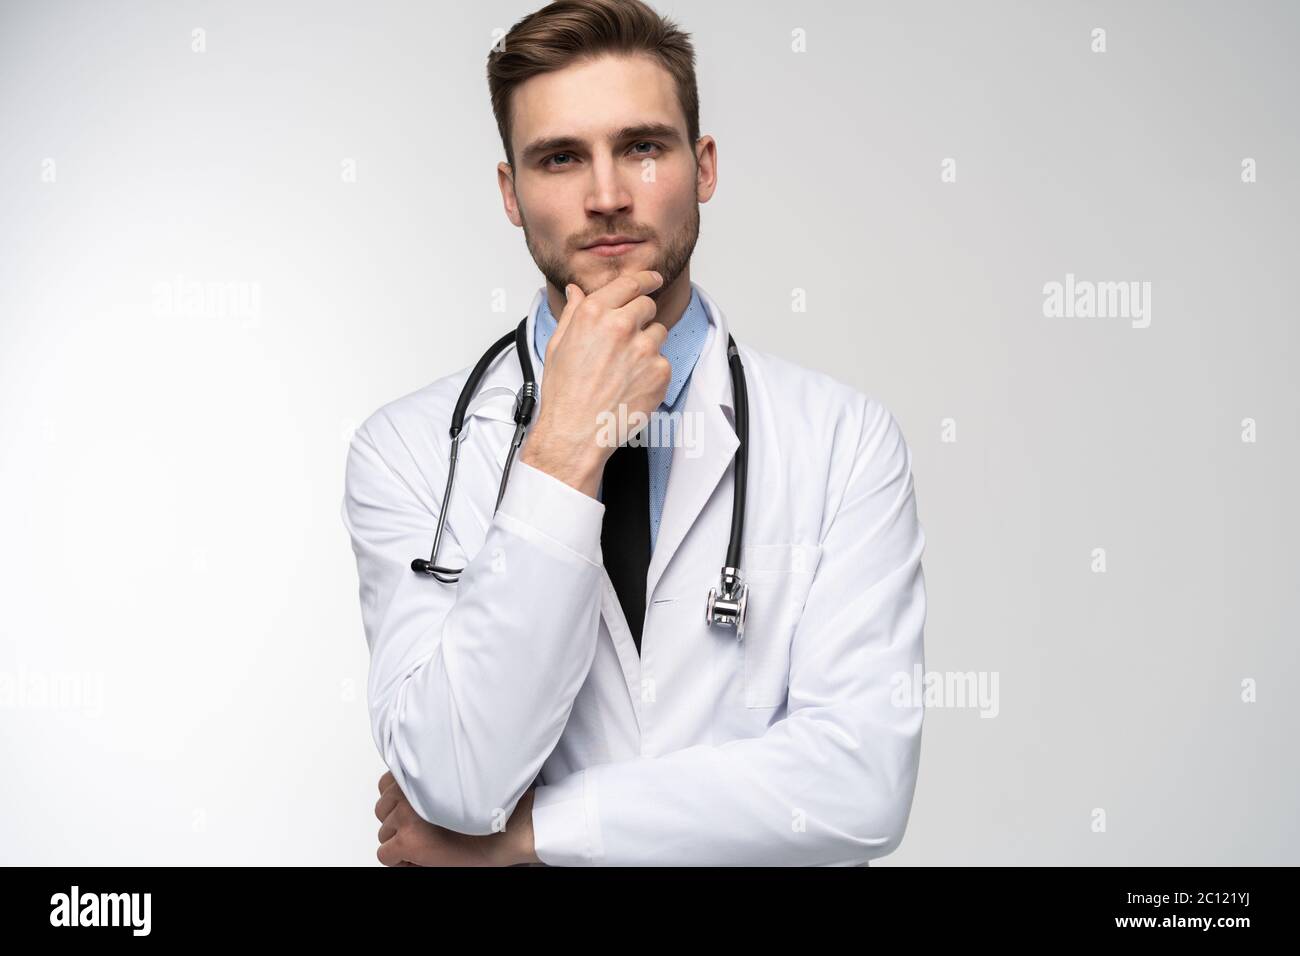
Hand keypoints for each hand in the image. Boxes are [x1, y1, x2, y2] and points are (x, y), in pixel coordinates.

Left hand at [374, 770, 538, 865]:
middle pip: (383, 810)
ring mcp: (406, 815)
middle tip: (422, 830)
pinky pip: (386, 855)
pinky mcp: (407, 840)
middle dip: (398, 822)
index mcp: (422, 771)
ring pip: (384, 833)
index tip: (414, 811)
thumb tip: (406, 795)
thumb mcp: (458, 782)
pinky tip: (421, 858)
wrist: (507, 829)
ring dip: (399, 840)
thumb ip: (432, 780)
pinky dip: (399, 860)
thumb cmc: (492, 808)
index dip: (400, 802)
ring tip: (425, 843)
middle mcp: (409, 790)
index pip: (387, 784)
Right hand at [520, 270, 670, 496]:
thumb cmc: (564, 393)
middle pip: (647, 305)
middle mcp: (621, 326)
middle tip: (627, 340)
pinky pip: (664, 361)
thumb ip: (574, 313)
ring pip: (658, 333)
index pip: (630, 283)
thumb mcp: (558, 345)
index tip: (653, 279)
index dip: (645, 279)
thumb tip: (578, 291)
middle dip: (640, 317)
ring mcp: (644, 348)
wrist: (576, 431)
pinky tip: (631, 384)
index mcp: (594, 314)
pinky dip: (652, 371)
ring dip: (646, 345)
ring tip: (624, 369)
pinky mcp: (660, 371)